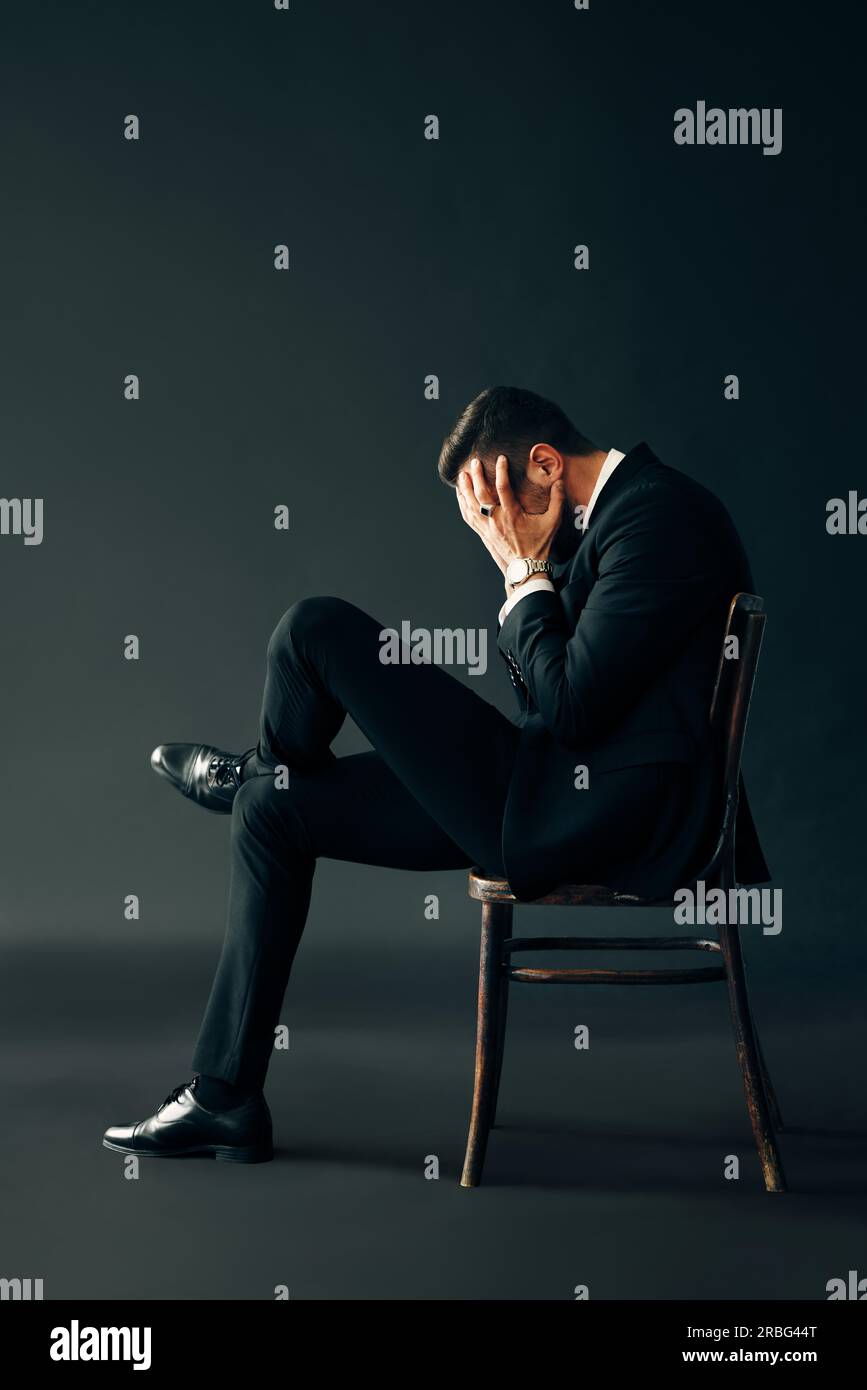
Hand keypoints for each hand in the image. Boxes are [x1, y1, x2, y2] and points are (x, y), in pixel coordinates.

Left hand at [456, 455, 564, 577]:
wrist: (527, 566)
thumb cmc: (539, 543)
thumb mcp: (552, 521)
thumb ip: (557, 500)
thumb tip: (560, 482)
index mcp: (512, 514)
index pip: (503, 488)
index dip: (501, 471)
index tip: (501, 459)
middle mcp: (497, 520)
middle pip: (481, 494)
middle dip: (476, 476)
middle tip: (474, 462)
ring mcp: (488, 527)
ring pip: (471, 505)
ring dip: (465, 489)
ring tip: (461, 475)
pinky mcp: (484, 533)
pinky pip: (469, 517)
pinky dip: (462, 505)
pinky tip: (460, 496)